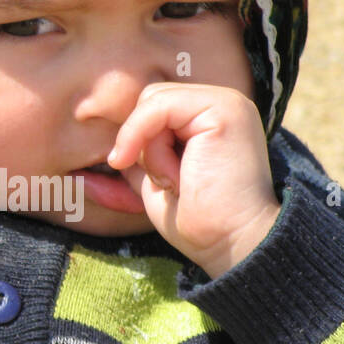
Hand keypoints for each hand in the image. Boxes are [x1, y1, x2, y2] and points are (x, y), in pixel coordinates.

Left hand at [107, 83, 280, 278]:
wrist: (232, 245)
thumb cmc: (199, 221)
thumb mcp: (157, 178)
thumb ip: (141, 150)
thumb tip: (111, 144)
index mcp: (209, 118)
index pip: (153, 106)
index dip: (137, 138)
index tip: (137, 175)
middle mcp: (221, 104)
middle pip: (150, 99)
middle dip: (143, 143)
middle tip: (168, 183)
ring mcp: (226, 103)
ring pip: (152, 102)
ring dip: (150, 149)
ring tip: (176, 182)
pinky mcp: (225, 108)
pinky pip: (158, 106)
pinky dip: (149, 141)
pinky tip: (172, 177)